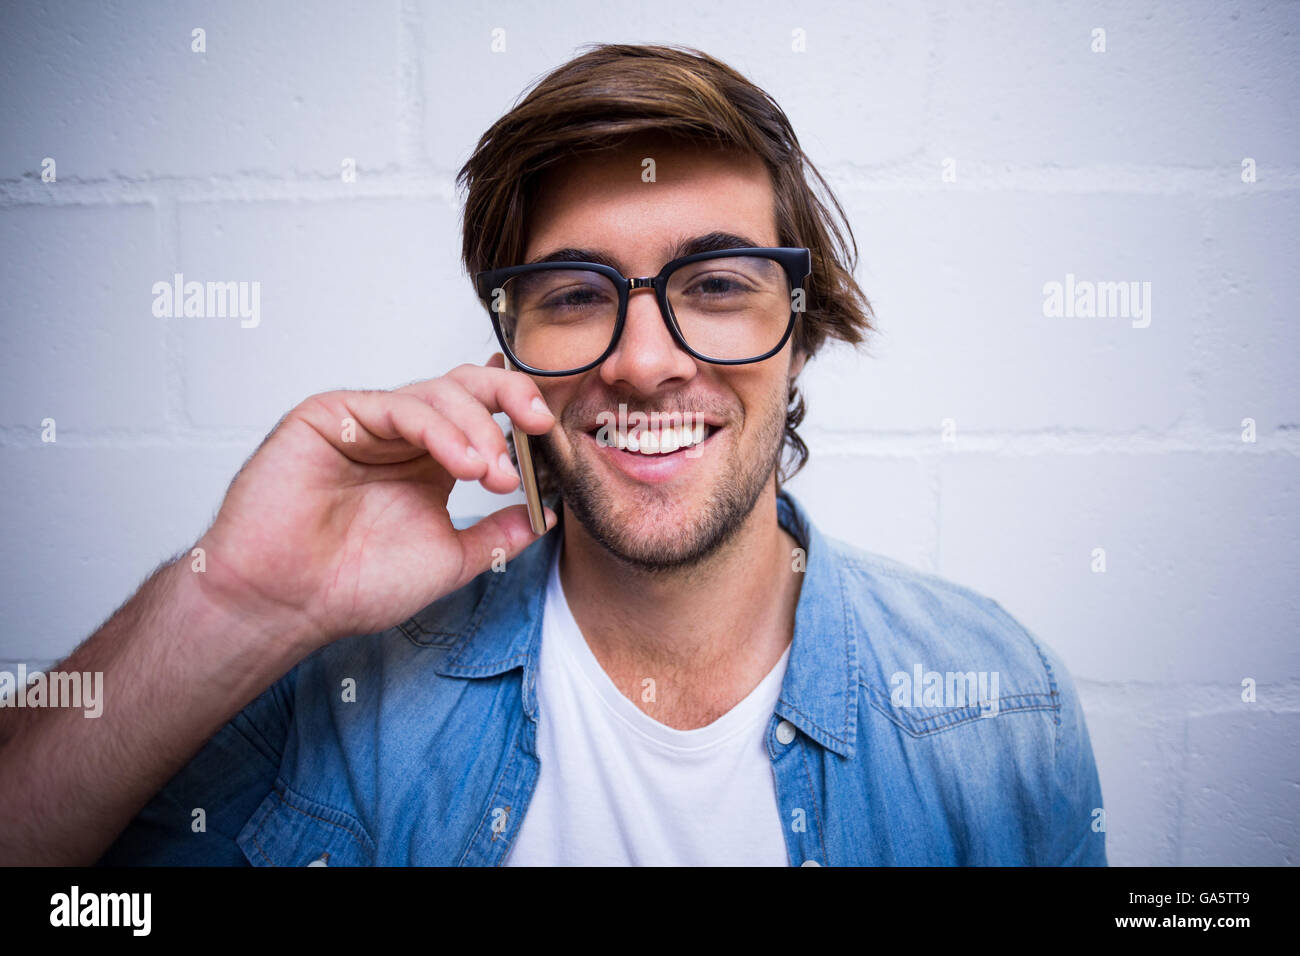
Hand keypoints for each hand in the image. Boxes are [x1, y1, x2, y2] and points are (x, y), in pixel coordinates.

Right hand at [189, 354, 555, 648]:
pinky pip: (398, 406)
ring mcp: (367, 421)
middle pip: (467, 387)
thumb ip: (499, 535)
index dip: (521, 416)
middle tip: (539, 425)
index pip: (485, 415)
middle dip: (510, 397)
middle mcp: (403, 435)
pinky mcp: (332, 415)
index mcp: (430, 461)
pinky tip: (464, 463)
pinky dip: (440, 429)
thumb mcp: (452, 559)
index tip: (553, 436)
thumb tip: (548, 516)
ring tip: (494, 473)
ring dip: (477, 428)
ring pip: (438, 393)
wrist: (288, 603)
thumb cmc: (354, 585)